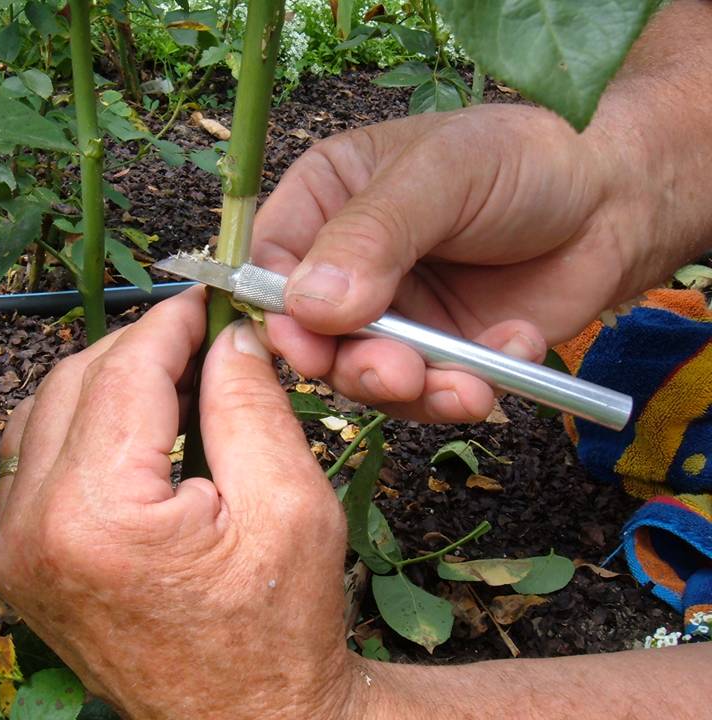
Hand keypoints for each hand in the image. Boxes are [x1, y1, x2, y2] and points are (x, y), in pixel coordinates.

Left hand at [0, 289, 361, 719]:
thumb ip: (249, 403)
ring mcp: (16, 551)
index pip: (123, 372)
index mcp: (96, 516)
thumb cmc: (279, 629)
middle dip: (141, 348)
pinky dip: (84, 425)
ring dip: (109, 382)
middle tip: (205, 341)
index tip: (210, 300)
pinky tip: (139, 432)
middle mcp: (32, 530)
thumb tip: (227, 335)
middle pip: (75, 381)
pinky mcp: (22, 563)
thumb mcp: (291, 506)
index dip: (172, 323)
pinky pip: (36, 458)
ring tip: (178, 384)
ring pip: (47, 411)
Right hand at [251, 103, 667, 422]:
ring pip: (364, 374)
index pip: (269, 261)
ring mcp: (392, 312)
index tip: (308, 347)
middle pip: (312, 333)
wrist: (617, 201)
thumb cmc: (524, 160)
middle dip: (352, 364)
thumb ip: (373, 234)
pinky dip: (462, 390)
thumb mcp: (442, 174)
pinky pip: (426, 393)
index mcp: (328, 199)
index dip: (278, 311)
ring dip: (409, 390)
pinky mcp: (437, 352)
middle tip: (398, 373)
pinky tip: (509, 355)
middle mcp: (348, 262)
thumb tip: (308, 306)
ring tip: (460, 386)